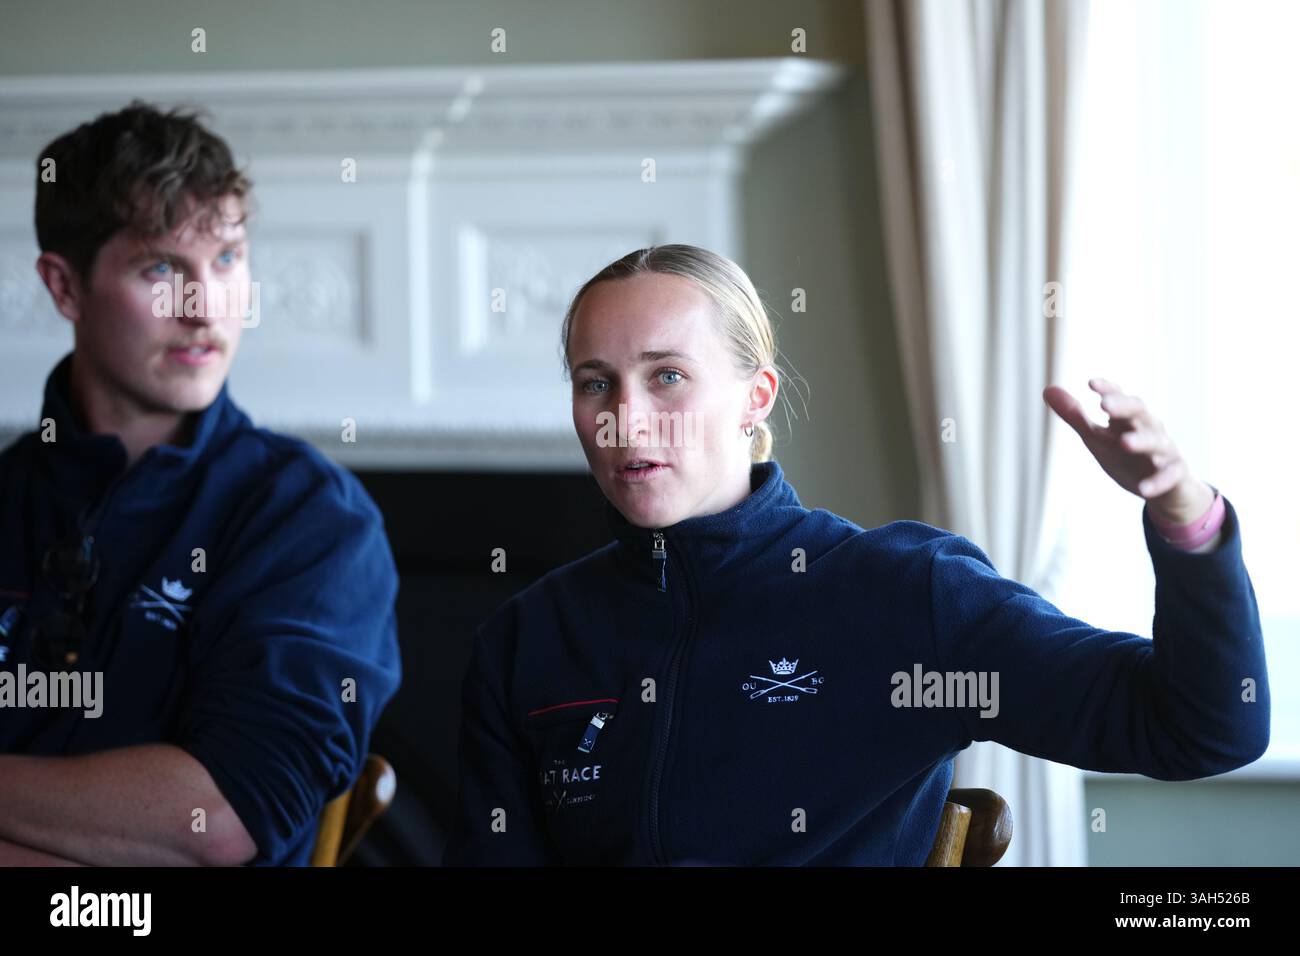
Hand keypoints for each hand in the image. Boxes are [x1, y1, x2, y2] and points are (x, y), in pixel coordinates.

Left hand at [1043, 377, 1213, 524]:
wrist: (1163, 488)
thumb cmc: (1125, 456)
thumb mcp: (1097, 437)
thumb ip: (1074, 415)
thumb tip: (1047, 388)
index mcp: (1128, 419)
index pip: (1119, 398)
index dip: (1108, 390)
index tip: (1091, 384)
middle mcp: (1149, 429)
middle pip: (1140, 413)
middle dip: (1124, 408)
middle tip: (1105, 406)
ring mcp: (1164, 452)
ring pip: (1157, 442)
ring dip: (1142, 441)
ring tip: (1124, 442)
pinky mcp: (1174, 475)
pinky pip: (1168, 477)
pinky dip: (1157, 482)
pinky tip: (1143, 489)